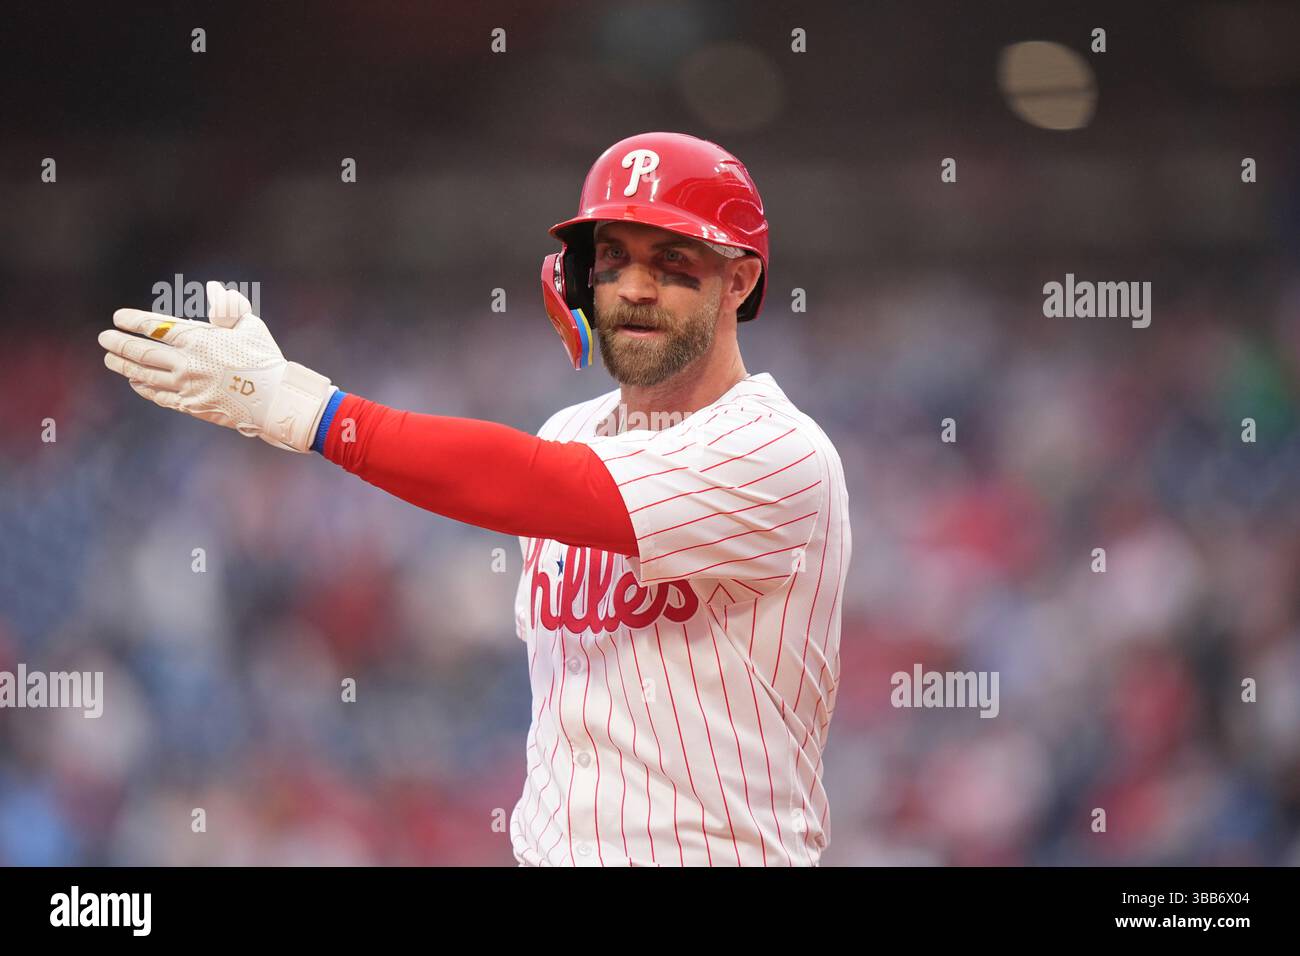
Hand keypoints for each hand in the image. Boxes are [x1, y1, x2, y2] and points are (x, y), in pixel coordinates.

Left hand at [99, 281, 335, 452]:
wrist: (274, 399)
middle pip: (142, 352)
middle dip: (119, 344)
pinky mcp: (191, 405)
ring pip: (144, 375)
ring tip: (110, 360)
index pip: (154, 327)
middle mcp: (186, 363)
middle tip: (104, 338)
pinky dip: (143, 388)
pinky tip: (135, 382)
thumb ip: (228, 307)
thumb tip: (214, 288)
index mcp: (198, 339)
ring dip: (124, 366)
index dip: (133, 322)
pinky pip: (159, 396)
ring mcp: (186, 386)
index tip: (118, 318)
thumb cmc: (264, 358)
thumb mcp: (249, 326)